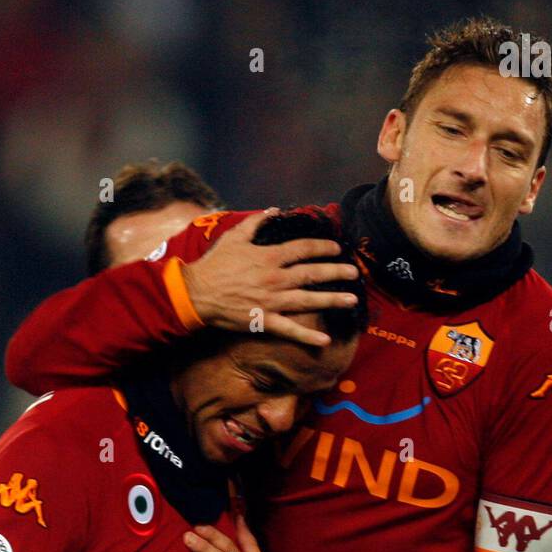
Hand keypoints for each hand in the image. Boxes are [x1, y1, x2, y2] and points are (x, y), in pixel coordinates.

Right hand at [183, 212, 360, 346]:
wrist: (197, 294)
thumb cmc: (215, 265)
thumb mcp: (235, 237)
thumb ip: (257, 222)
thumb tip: (274, 210)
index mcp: (269, 257)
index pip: (303, 249)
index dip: (322, 248)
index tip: (336, 249)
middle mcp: (275, 278)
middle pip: (312, 273)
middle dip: (336, 272)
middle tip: (354, 273)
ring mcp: (272, 301)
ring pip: (308, 300)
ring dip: (332, 300)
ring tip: (351, 300)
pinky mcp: (264, 320)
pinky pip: (290, 330)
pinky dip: (308, 336)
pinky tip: (325, 341)